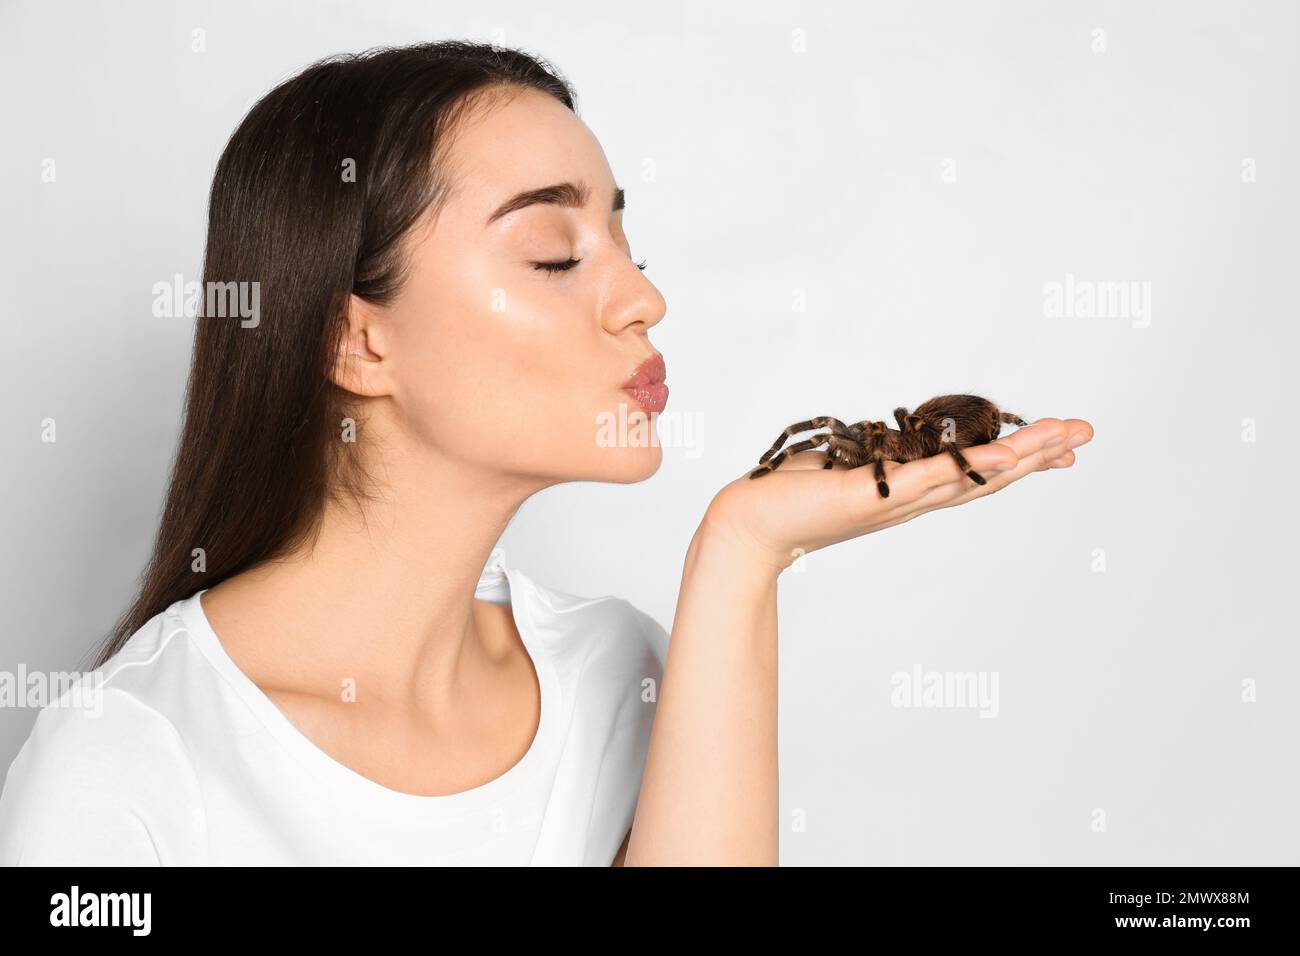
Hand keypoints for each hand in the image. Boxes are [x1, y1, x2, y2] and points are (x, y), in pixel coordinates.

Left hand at [700, 417, 1093, 574]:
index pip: (974, 475)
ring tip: (1063, 436)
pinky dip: (971, 468)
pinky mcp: (874, 495)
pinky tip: (1006, 454)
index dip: (1020, 462)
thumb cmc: (790, 496)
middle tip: (1086, 433)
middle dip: (1039, 455)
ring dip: (1021, 457)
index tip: (1062, 447)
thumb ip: (875, 454)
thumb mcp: (846, 466)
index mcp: (908, 492)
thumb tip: (890, 437)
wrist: (749, 527)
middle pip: (988, 478)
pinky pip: (931, 479)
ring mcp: (897, 501)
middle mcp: (911, 501)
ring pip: (970, 478)